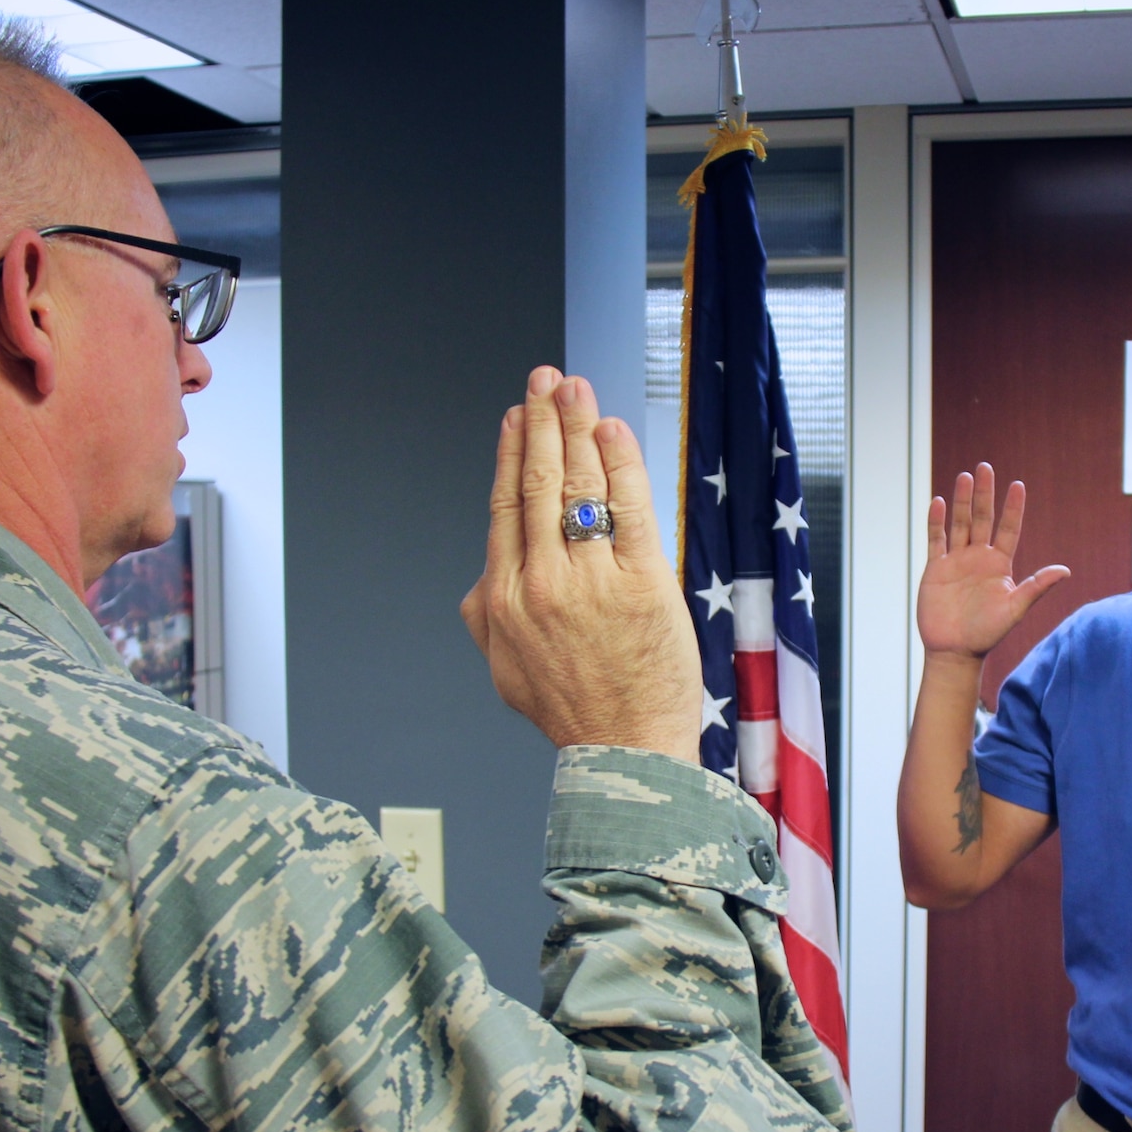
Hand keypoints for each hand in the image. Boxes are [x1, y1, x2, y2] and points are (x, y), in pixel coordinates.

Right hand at [460, 367, 700, 760]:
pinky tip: (613, 431)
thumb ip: (488, 615)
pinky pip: (630, 507)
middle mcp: (541, 585)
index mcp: (502, 600)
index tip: (516, 417)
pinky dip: (620, 462)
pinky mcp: (643, 584)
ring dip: (577, 426)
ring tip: (577, 389)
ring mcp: (592, 582)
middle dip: (542, 421)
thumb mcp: (504, 668)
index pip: (506, 506)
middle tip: (545, 380)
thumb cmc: (573, 711)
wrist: (627, 752)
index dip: (511, 454)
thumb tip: (488, 571)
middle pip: (540, 483)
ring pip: (581, 485)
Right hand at [917, 463, 1068, 658]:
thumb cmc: (988, 633)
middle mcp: (978, 557)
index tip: (1017, 485)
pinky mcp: (935, 568)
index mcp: (1000, 564)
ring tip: (964, 477)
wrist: (955, 651)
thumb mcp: (1015, 608)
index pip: (1008, 529)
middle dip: (983, 493)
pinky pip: (935, 540)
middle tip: (984, 467)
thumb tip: (1065, 570)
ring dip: (960, 501)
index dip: (1013, 508)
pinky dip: (936, 521)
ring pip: (959, 523)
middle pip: (982, 518)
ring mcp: (956, 561)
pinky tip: (937, 502)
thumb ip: (1037, 586)